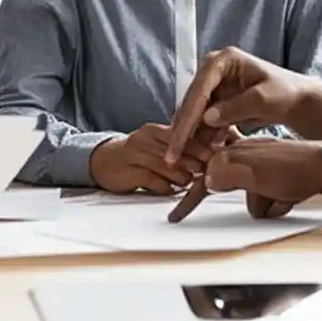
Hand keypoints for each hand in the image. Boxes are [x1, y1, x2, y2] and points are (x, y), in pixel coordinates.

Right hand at [89, 123, 221, 194]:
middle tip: (208, 172)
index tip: (217, 155)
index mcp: (154, 130)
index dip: (201, 146)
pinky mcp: (127, 172)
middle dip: (194, 162)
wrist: (104, 162)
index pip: (182, 135)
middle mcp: (144, 139)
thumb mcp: (156, 146)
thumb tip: (210, 155)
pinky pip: (151, 180)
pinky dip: (164, 186)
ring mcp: (134, 154)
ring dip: (181, 176)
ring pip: (165, 165)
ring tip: (190, 182)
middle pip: (175, 150)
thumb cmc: (137, 156)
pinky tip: (171, 190)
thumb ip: (178, 148)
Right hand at [166, 46, 320, 163]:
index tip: (177, 142)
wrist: (300, 101)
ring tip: (184, 162)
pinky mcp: (218, 101)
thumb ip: (236, 107)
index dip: (187, 119)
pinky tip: (200, 157)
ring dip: (191, 137)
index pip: (198, 91)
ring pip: (194, 114)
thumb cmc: (287, 93)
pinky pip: (204, 121)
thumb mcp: (264, 100)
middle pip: (191, 103)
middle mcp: (214, 70)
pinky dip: (202, 138)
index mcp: (223, 60)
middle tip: (173, 158)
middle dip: (182, 131)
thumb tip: (207, 117)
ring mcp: (215, 86)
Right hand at [203, 137, 321, 218]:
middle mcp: (248, 155)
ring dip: (265, 203)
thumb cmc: (295, 169)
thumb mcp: (255, 174)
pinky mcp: (280, 176)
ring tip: (282, 198)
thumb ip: (227, 175)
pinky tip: (289, 199)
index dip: (196, 194)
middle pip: (233, 189)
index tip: (180, 214)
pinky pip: (270, 197)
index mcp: (236, 151)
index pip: (207, 173)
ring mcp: (265, 165)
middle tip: (262, 198)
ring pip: (253, 197)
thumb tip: (208, 179)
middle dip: (247, 200)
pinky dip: (278, 202)